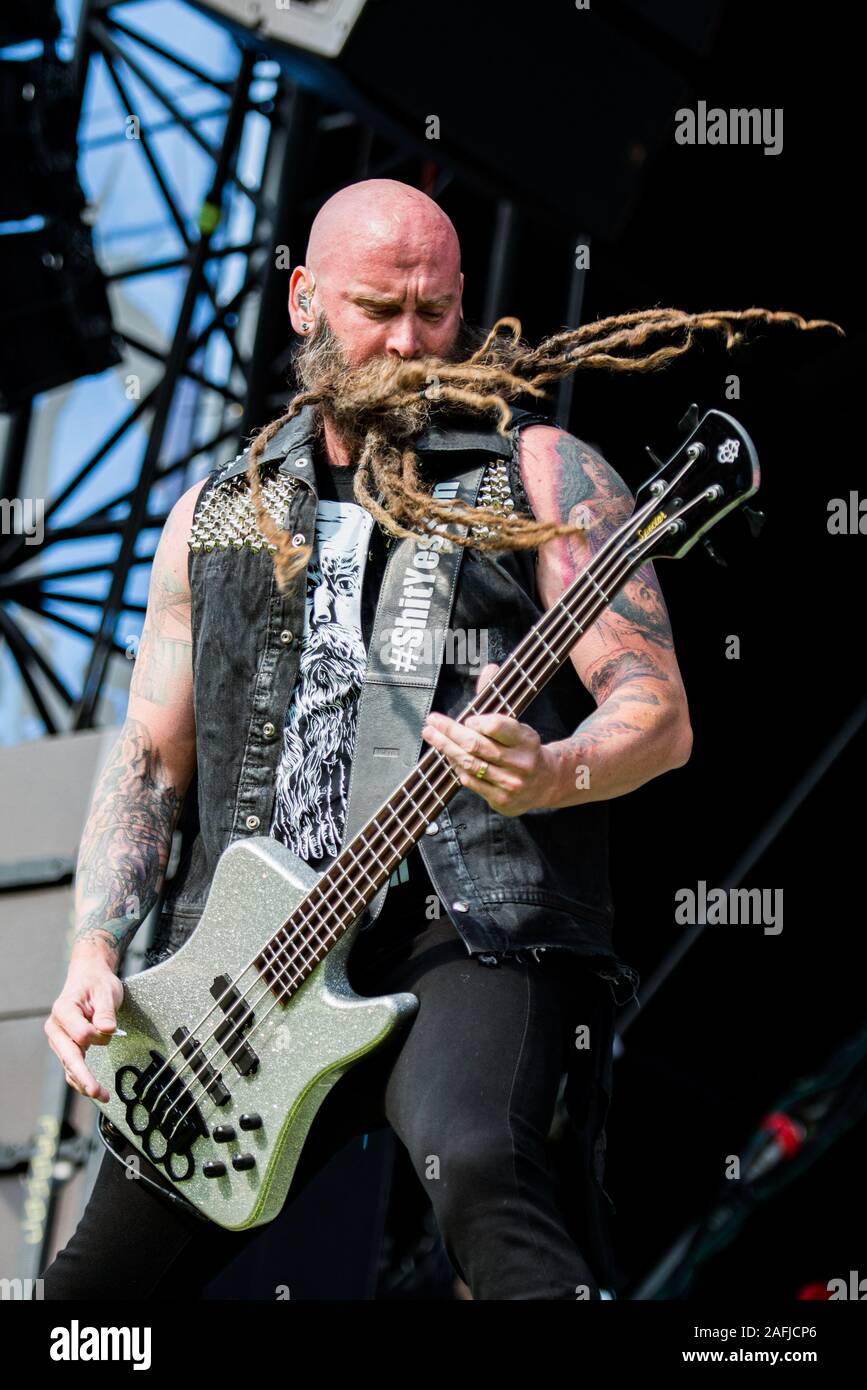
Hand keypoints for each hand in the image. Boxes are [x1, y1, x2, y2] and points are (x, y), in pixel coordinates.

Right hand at [44, 950, 123, 1100]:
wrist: (89, 977)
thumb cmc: (97, 983)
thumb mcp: (106, 992)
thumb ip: (106, 1012)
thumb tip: (107, 1030)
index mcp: (63, 1010)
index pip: (81, 1034)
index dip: (98, 1036)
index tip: (110, 1028)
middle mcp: (56, 1027)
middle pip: (70, 1056)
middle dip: (84, 1075)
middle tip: (95, 1091)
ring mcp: (59, 1039)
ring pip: (69, 1066)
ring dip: (84, 1082)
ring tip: (102, 1095)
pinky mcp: (66, 1046)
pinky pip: (71, 1067)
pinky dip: (81, 1079)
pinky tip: (92, 1090)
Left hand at [420, 663, 556, 816]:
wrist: (546, 782)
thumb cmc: (524, 748)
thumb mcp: (517, 724)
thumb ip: (498, 699)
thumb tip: (489, 668)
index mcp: (527, 739)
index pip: (498, 726)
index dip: (478, 721)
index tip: (466, 718)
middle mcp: (520, 762)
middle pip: (476, 745)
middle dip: (449, 732)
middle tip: (432, 722)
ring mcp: (510, 784)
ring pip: (469, 763)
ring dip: (446, 748)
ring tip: (431, 735)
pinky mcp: (501, 800)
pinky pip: (470, 781)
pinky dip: (456, 767)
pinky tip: (448, 755)